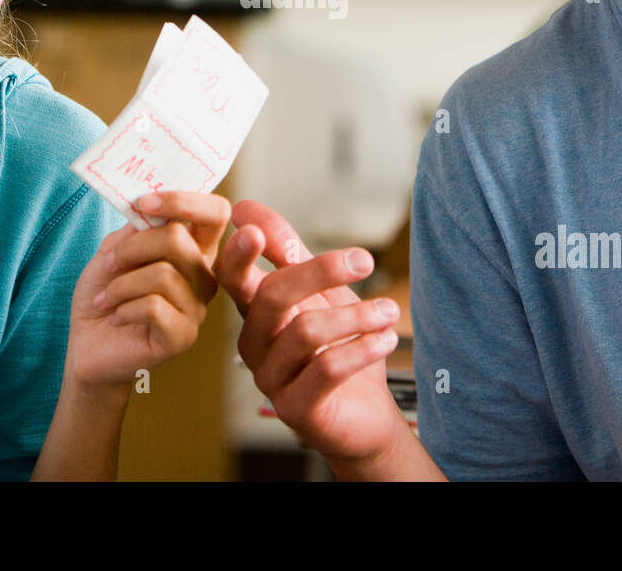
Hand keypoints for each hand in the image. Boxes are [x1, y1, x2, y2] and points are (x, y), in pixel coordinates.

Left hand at [65, 191, 229, 391]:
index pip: (216, 213)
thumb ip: (137, 227)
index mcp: (195, 249)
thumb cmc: (105, 293)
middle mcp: (204, 276)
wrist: (88, 344)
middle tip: (109, 262)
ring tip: (107, 297)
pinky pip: (154, 307)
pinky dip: (124, 308)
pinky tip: (116, 318)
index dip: (185, 200)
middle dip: (132, 247)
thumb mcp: (114, 249)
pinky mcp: (183, 336)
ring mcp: (197, 308)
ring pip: (163, 274)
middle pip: (179, 239)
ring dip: (121, 284)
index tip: (144, 203)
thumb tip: (149, 207)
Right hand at [216, 199, 404, 465]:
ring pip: (305, 331)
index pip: (232, 277)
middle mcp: (255, 344)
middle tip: (364, 260)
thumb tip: (246, 209)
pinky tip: (385, 339)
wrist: (366, 412)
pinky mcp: (295, 409)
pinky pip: (326, 370)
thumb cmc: (340, 347)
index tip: (253, 229)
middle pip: (271, 295)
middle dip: (320, 271)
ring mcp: (271, 379)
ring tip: (388, 311)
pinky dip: (362, 348)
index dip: (238, 253)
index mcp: (256, 311)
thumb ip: (288, 252)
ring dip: (357, 316)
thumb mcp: (320, 291)